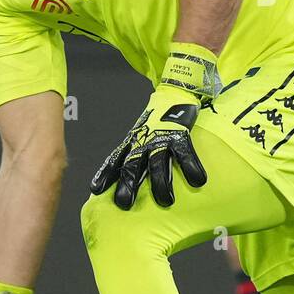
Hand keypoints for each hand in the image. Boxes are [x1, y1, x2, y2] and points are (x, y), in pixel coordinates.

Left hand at [90, 43, 220, 209]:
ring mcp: (161, 138)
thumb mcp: (138, 135)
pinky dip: (191, 168)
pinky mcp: (180, 134)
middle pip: (132, 165)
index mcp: (132, 142)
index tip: (95, 189)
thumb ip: (130, 153)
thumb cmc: (156, 120)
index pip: (114, 160)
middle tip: (124, 203)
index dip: (105, 174)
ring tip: (166, 201)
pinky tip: (198, 182)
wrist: (174, 90)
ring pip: (158, 163)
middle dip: (128, 184)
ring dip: (161, 183)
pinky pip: (186, 154)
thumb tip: (121, 177)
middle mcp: (143, 142)